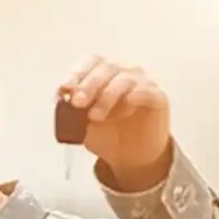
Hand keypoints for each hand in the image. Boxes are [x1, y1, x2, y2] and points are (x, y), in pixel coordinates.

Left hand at [60, 56, 171, 190]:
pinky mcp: (157, 98)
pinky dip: (134, 97)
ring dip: (107, 95)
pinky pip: (146, 91)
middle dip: (89, 84)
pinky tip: (123, 110)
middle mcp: (124, 72)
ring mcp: (142, 83)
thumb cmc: (107, 134)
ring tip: (95, 116)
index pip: (91, 61)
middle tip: (77, 102)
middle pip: (107, 67)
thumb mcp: (81, 125)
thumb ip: (71, 111)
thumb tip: (61, 98)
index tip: (64, 89)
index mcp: (104, 74)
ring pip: (124, 78)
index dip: (76, 72)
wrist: (129, 157)